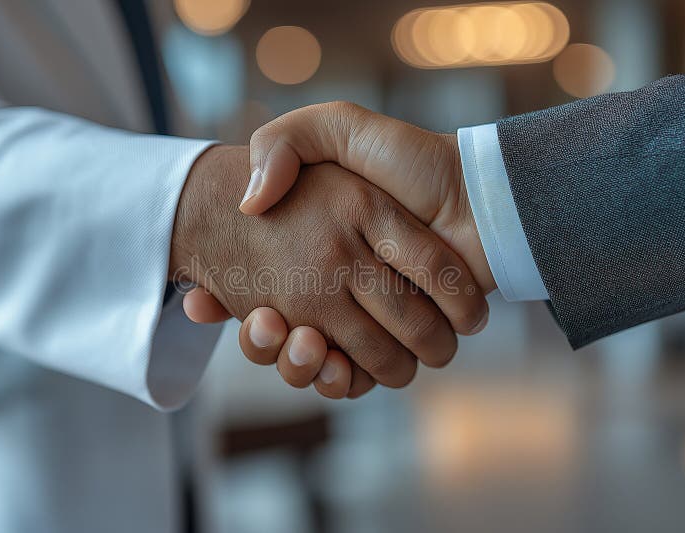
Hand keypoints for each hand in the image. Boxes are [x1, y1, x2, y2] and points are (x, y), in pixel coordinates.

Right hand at [172, 145, 487, 394]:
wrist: (479, 198)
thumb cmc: (410, 160)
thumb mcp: (337, 129)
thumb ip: (284, 143)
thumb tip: (248, 204)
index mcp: (314, 252)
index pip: (252, 293)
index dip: (229, 305)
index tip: (205, 302)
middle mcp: (334, 288)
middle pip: (279, 338)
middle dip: (265, 342)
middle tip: (270, 322)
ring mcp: (362, 318)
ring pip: (311, 365)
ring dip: (297, 365)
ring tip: (303, 338)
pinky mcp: (393, 344)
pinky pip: (352, 379)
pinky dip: (336, 382)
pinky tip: (333, 363)